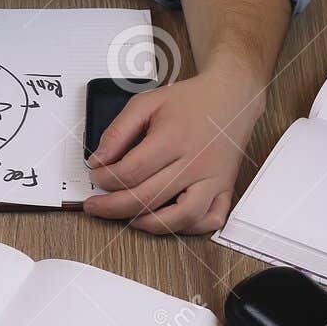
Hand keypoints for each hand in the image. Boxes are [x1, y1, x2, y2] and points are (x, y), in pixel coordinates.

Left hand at [83, 68, 266, 233]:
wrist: (231, 97)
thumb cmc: (189, 101)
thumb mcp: (147, 103)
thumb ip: (118, 131)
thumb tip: (98, 160)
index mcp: (173, 139)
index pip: (130, 172)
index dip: (105, 179)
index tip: (96, 176)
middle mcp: (195, 163)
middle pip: (147, 198)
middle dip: (112, 207)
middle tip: (95, 206)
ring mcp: (212, 179)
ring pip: (180, 218)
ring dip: (149, 224)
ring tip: (129, 219)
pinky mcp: (224, 188)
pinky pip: (209, 220)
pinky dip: (188, 228)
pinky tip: (168, 221)